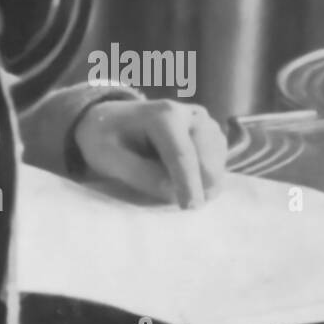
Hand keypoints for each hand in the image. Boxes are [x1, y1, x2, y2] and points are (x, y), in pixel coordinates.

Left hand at [73, 100, 226, 207]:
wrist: (109, 120)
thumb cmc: (105, 138)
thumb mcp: (109, 158)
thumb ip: (141, 175)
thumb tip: (174, 192)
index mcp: (164, 115)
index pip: (182, 155)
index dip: (188, 184)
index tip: (189, 208)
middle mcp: (191, 114)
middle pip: (208, 162)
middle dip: (195, 184)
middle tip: (169, 195)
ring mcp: (205, 123)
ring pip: (217, 166)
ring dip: (199, 182)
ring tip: (167, 180)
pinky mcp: (211, 134)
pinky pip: (218, 166)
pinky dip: (203, 177)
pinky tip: (180, 176)